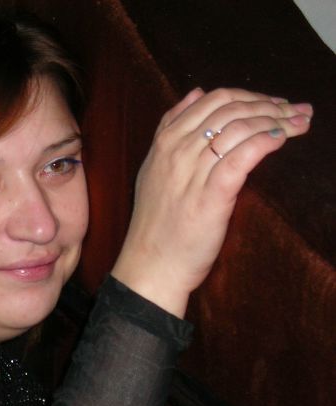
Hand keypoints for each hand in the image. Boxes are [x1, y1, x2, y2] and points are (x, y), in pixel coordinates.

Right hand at [111, 87, 312, 317]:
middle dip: (271, 104)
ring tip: (301, 123)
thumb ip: (170, 129)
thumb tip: (196, 93)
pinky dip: (265, 142)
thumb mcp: (154, 168)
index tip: (276, 103)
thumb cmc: (157, 222)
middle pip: (231, 109)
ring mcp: (192, 173)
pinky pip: (241, 157)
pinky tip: (282, 140)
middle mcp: (177, 152)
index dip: (250, 95)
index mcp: (164, 142)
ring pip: (240, 128)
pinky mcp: (211, 196)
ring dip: (277, 120)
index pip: (213, 99)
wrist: (151, 264)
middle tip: (298, 110)